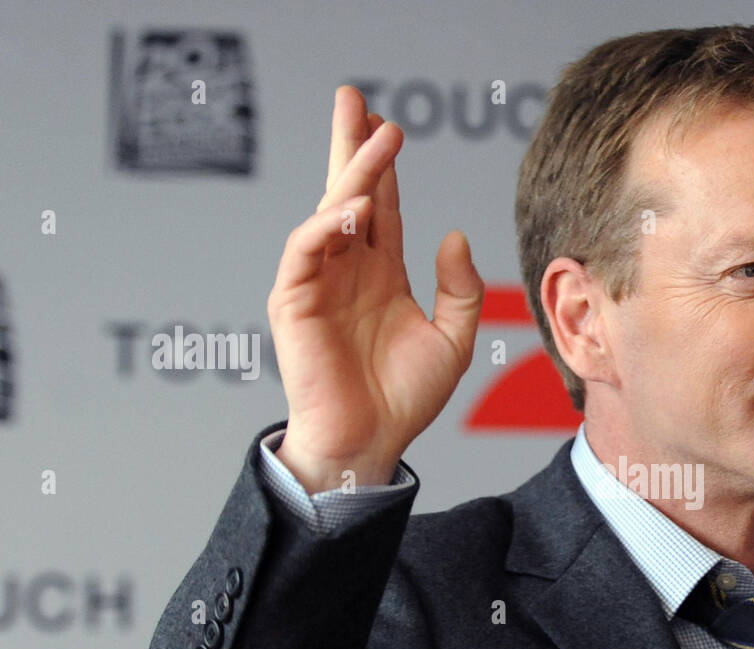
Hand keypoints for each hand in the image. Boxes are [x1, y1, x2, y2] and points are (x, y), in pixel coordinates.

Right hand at [266, 85, 484, 491]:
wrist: (370, 443)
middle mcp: (348, 271)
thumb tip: (455, 236)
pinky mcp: (293, 303)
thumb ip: (459, 288)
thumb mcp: (451, 339)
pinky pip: (305, 252)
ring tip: (374, 143)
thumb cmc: (404, 398)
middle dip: (350, 146)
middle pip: (348, 194)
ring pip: (329, 215)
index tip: (389, 124)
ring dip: (350, 176)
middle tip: (356, 99)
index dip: (383, 166)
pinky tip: (351, 207)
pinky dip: (326, 226)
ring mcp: (317, 284)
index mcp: (381, 275)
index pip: (382, 207)